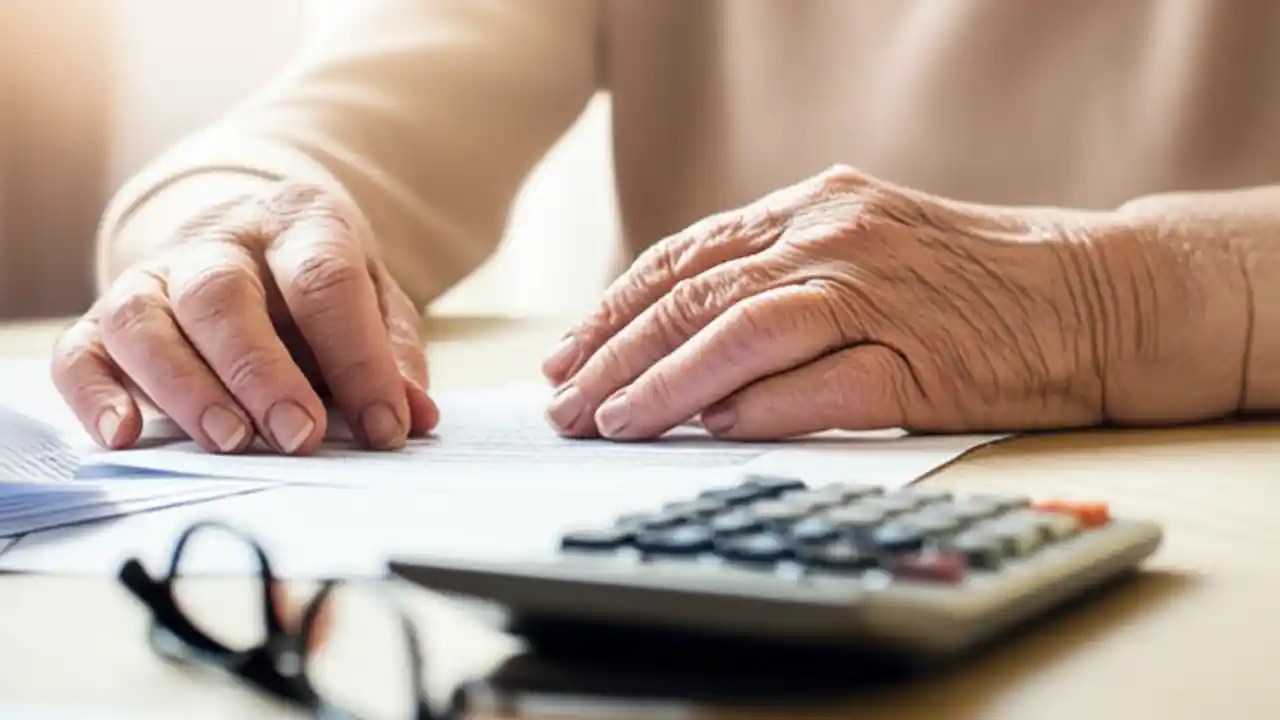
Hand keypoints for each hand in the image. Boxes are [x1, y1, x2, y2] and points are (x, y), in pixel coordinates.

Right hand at [53, 181, 438, 452]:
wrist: (253, 237)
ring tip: (230, 442)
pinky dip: (95, 396)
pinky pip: (81, 351)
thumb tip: (413, 417)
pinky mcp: (105, 317)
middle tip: (298, 437)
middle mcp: (218, 241)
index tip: (384, 427)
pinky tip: (125, 435)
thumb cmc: (318, 286)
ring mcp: (154, 275)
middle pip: (222, 295)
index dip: (357, 359)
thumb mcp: (374, 303)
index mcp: (298, 225)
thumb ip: (393, 356)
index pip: (324, 282)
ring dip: (185, 387)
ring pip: (145, 319)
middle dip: (260, 372)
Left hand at [543, 165, 1246, 438]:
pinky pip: (820, 387)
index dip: (617, 308)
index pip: (687, 259)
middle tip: (563, 400)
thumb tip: (684, 344)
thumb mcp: (867, 247)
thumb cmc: (976, 280)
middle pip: (696, 296)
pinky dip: (757, 410)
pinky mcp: (918, 359)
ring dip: (663, 384)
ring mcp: (877, 295)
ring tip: (609, 423)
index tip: (568, 353)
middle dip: (615, 352)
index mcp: (815, 207)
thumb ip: (781, 278)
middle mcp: (835, 239)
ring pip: (740, 334)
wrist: (1099, 295)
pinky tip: (707, 432)